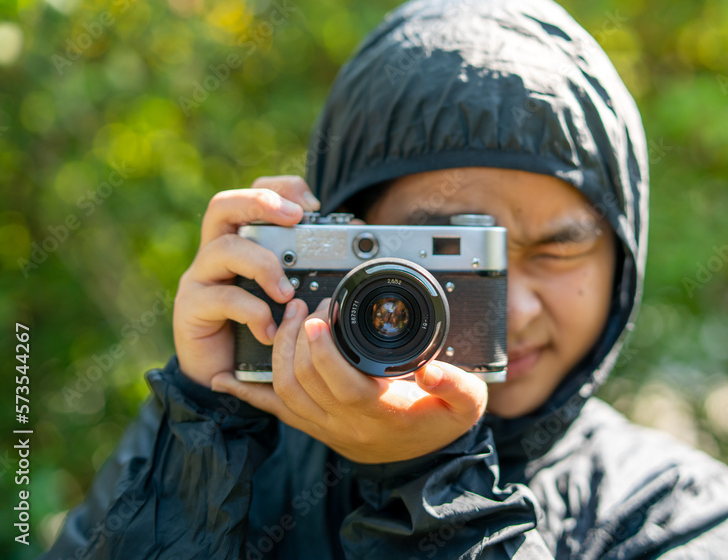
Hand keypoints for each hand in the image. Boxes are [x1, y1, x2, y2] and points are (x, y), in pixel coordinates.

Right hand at [173, 176, 319, 387]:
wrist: (226, 373)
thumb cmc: (262, 325)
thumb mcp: (291, 292)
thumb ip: (314, 266)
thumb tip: (359, 235)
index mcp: (243, 241)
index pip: (253, 196)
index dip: (279, 189)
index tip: (311, 205)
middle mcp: (217, 251)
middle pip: (224, 205)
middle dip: (260, 203)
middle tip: (295, 217)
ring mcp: (201, 277)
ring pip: (224, 249)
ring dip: (263, 265)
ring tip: (287, 293)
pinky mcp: (191, 307)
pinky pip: (222, 298)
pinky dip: (253, 313)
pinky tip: (269, 331)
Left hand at [209, 299, 488, 463]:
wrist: (424, 457)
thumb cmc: (441, 421)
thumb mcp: (467, 403)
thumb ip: (456, 384)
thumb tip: (432, 368)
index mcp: (380, 412)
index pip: (341, 383)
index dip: (323, 349)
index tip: (320, 314)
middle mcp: (346, 423)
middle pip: (303, 382)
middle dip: (296, 339)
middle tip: (303, 304)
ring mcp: (325, 427)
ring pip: (284, 392)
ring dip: (279, 351)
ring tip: (289, 317)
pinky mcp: (313, 426)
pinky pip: (274, 411)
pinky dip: (248, 393)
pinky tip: (225, 379)